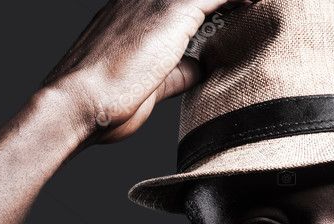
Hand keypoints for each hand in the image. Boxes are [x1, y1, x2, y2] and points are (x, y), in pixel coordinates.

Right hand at [41, 0, 250, 145]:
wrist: (78, 103)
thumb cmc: (105, 103)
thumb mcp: (151, 84)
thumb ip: (177, 72)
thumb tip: (198, 69)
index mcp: (129, 15)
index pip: (177, 2)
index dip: (205, 6)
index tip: (230, 10)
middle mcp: (139, 1)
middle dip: (219, 0)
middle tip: (247, 4)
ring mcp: (153, 3)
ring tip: (255, 1)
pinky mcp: (170, 12)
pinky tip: (254, 0)